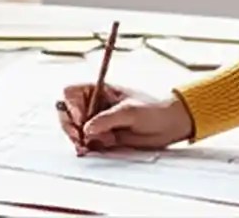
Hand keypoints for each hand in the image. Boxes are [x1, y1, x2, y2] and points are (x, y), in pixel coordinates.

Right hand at [55, 83, 192, 154]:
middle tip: (79, 137)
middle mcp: (94, 105)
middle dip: (70, 126)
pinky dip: (85, 147)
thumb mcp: (130, 111)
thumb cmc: (154, 109)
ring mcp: (98, 122)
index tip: (80, 118)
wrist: (170, 125)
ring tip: (92, 144)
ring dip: (78, 138)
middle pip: (68, 112)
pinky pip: (86, 142)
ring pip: (75, 129)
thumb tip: (87, 128)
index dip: (71, 105)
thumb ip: (106, 119)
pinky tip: (91, 149)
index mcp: (98, 90)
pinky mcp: (103, 137)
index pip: (72, 93)